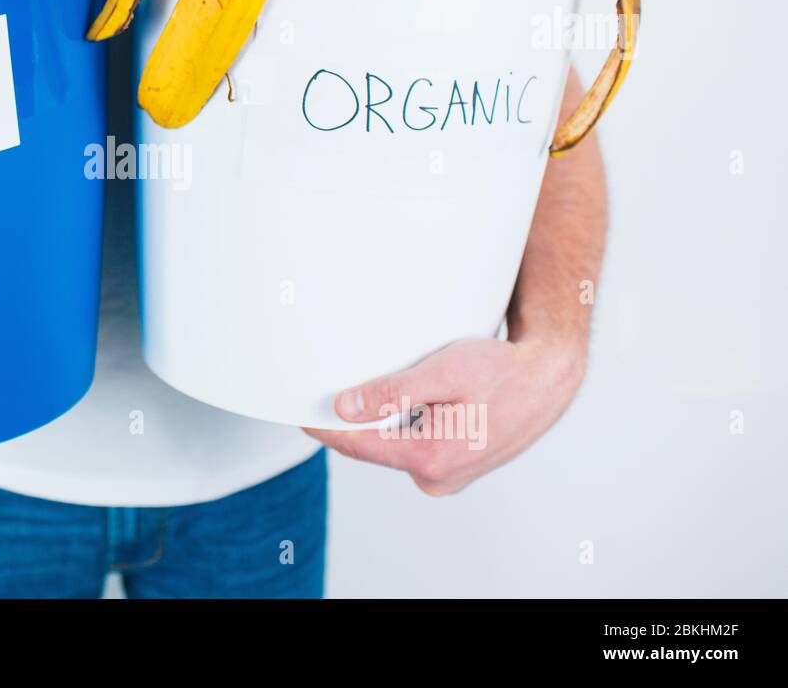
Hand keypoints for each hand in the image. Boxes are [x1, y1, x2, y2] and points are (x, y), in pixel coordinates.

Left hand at [306, 337, 586, 495]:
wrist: (548, 378)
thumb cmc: (503, 370)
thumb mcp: (444, 371)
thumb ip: (392, 393)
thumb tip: (345, 409)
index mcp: (431, 457)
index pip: (357, 446)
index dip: (325, 427)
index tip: (299, 412)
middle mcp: (436, 476)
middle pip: (373, 446)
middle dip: (356, 419)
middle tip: (341, 384)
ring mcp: (446, 476)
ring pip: (393, 445)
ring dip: (384, 419)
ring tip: (399, 385)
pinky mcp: (453, 466)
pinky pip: (413, 444)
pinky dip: (406, 423)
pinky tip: (420, 398)